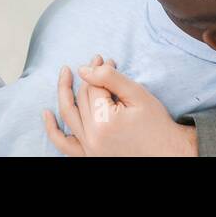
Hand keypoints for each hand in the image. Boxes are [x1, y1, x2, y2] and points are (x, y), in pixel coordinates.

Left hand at [41, 55, 197, 156]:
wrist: (169, 153)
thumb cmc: (156, 124)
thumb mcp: (137, 94)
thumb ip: (109, 78)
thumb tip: (82, 69)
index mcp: (104, 121)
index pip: (94, 86)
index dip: (99, 69)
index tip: (106, 59)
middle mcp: (92, 137)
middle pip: (83, 98)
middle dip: (89, 77)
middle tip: (97, 61)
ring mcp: (89, 150)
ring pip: (70, 115)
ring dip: (63, 94)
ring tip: (64, 75)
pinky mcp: (89, 157)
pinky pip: (64, 144)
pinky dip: (53, 130)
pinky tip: (46, 114)